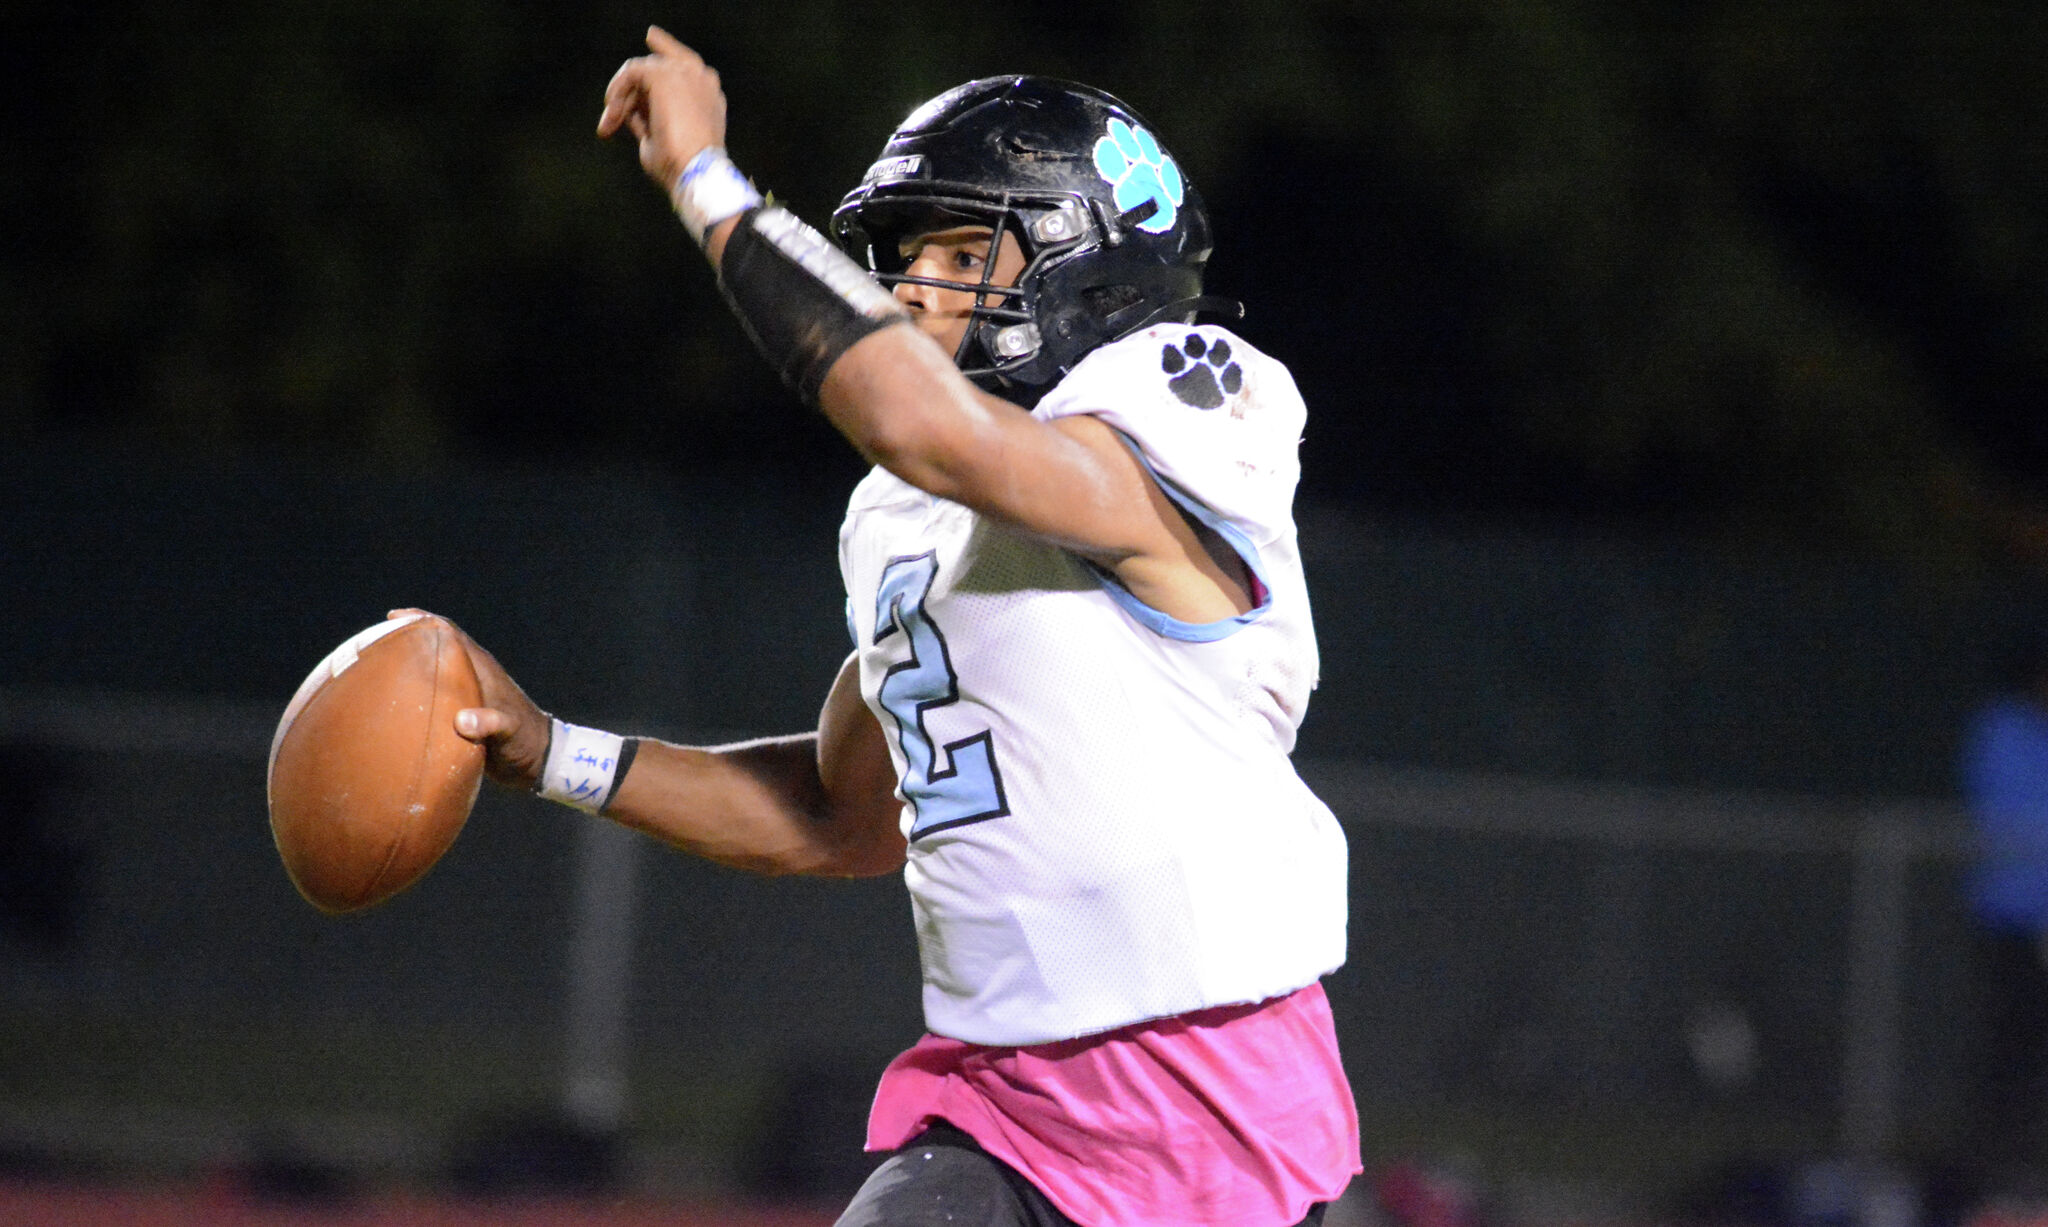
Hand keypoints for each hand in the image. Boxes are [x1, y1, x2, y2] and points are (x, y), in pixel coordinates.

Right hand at [387, 609, 550, 790]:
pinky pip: (434, 694)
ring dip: (409, 664)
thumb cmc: (525, 741)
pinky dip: (415, 691)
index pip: (450, 635)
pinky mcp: (463, 712)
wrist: (538, 761)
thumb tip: (463, 722)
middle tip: (373, 640)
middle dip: (408, 639)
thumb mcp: (509, 732)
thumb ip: (491, 723)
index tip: (394, 618)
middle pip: (437, 648)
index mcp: (482, 670)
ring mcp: (468, 693)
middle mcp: (473, 676)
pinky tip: (394, 701)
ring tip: (376, 665)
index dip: (424, 622)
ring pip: (434, 670)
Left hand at [596, 25, 727, 194]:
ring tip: (610, 125)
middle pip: (660, 65)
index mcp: (709, 97)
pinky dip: (618, 90)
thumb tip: (628, 111)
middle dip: (630, 89)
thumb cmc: (681, 167)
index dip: (667, 48)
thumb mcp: (664, 142)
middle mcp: (702, 80)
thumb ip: (649, 120)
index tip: (651, 37)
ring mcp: (685, 73)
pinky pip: (632, 72)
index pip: (686, 64)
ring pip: (642, 71)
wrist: (695, 171)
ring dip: (622, 98)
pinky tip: (612, 110)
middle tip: (610, 116)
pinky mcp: (665, 75)